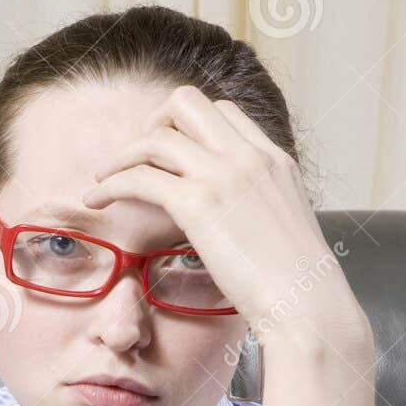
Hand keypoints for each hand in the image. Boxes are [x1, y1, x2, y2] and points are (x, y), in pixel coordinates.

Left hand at [78, 85, 377, 405]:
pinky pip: (139, 176)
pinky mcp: (198, 203)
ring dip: (122, 155)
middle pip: (187, 103)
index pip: (223, 111)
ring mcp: (224, 175)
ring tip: (103, 180)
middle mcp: (249, 156)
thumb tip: (233, 223)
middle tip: (135, 159)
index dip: (187, 127)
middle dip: (152, 123)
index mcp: (273, 159)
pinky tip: (97, 199)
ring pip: (156, 136)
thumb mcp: (284, 229)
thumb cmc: (297, 284)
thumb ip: (257, 209)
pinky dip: (111, 184)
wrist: (308, 303)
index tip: (167, 156)